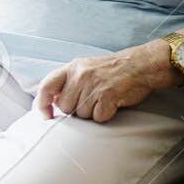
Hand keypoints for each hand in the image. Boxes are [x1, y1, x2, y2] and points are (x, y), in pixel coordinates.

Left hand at [34, 41, 174, 121]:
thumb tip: (53, 102)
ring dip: (93, 113)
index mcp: (73, 67)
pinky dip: (106, 115)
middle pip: (66, 107)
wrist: (141, 65)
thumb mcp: (86, 68)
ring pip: (82, 115)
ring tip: (104, 99)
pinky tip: (113, 103)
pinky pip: (98, 118)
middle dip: (77, 110)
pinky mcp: (107, 95)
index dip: (42, 103)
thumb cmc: (113, 70)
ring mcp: (94, 85)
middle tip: (93, 99)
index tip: (45, 116)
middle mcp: (80, 74)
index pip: (47, 86)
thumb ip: (69, 81)